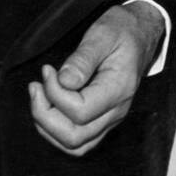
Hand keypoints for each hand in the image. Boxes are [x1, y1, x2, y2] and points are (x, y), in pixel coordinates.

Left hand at [28, 2, 163, 156]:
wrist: (140, 34)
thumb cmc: (121, 31)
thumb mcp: (102, 35)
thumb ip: (82, 59)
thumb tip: (63, 81)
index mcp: (118, 89)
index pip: (80, 111)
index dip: (55, 94)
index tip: (47, 71)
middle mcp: (116, 111)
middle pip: (74, 137)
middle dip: (45, 115)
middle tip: (36, 87)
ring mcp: (110, 119)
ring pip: (74, 145)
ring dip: (47, 126)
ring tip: (39, 96)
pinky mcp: (102, 120)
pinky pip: (78, 141)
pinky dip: (55, 130)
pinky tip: (48, 107)